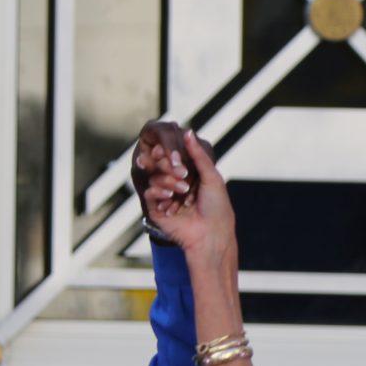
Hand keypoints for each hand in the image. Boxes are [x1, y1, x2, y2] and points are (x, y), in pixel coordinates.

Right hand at [134, 120, 233, 265]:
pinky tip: (170, 197)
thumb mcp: (211, 176)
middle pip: (161, 165)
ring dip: (167, 181)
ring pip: (154, 178)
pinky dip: (158, 192)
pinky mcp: (156, 210)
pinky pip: (149, 193)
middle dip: (168, 165)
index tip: (174, 151)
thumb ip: (198, 154)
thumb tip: (187, 131)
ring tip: (182, 190)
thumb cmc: (217, 207)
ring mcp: (165, 197)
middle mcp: (175, 185)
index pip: (173, 157)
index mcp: (189, 176)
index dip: (172, 152)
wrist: (211, 234)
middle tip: (180, 171)